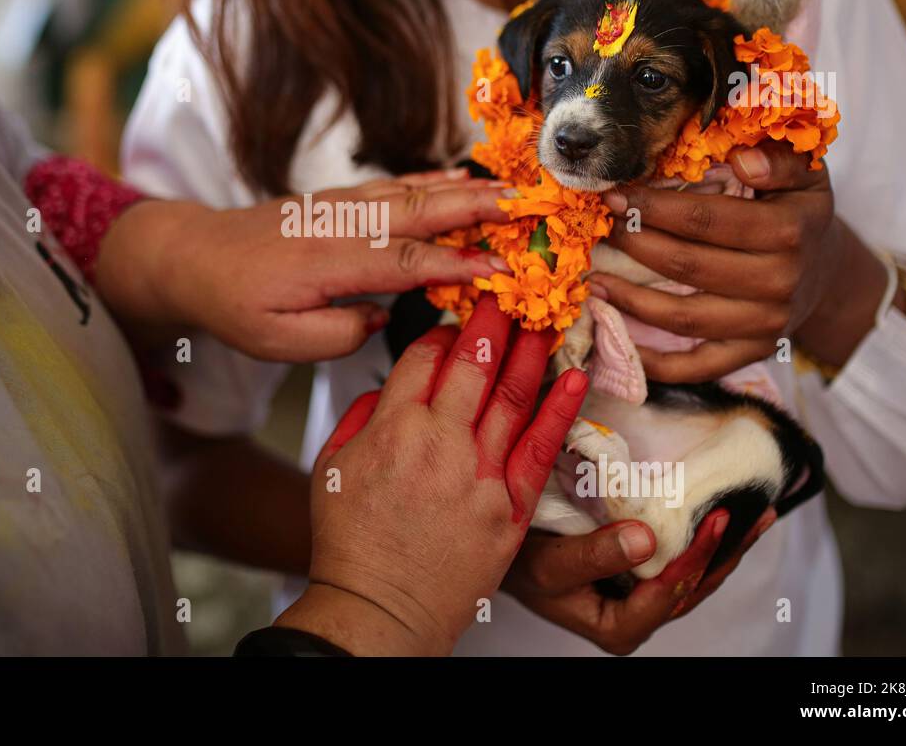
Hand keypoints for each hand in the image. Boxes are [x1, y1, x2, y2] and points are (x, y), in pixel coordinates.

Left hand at [98, 169, 509, 361]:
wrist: (195, 255)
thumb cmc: (234, 304)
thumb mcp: (276, 341)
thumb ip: (335, 334)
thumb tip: (381, 318)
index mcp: (325, 262)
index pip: (402, 262)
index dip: (453, 265)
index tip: (499, 268)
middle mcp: (337, 224)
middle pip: (416, 212)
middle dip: (474, 209)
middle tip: (525, 206)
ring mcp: (338, 206)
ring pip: (408, 193)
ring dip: (460, 191)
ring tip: (507, 189)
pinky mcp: (337, 199)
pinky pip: (390, 186)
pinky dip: (428, 180)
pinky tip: (456, 179)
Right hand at [275, 295, 586, 655]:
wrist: (379, 607)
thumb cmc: (351, 543)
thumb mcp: (330, 467)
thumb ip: (359, 416)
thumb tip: (388, 386)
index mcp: (391, 428)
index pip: (423, 359)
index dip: (440, 335)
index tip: (452, 326)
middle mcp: (437, 442)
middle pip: (472, 364)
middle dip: (491, 324)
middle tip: (506, 299)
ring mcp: (478, 473)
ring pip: (511, 395)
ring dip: (529, 351)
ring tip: (543, 321)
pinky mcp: (509, 506)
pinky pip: (541, 447)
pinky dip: (561, 408)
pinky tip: (575, 377)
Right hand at [503, 508, 774, 655]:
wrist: (503, 556)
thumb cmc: (521, 564)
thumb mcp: (549, 564)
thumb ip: (594, 555)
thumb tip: (648, 540)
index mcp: (619, 626)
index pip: (669, 595)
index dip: (694, 560)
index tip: (714, 521)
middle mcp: (638, 616)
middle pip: (694, 587)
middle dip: (726, 552)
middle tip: (752, 514)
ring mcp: (643, 595)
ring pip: (696, 574)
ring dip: (727, 545)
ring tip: (757, 513)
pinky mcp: (643, 573)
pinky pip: (682, 558)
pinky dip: (708, 536)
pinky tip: (730, 514)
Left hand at [591, 141, 871, 381]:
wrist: (827, 267)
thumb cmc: (798, 209)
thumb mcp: (804, 172)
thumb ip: (779, 159)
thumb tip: (742, 160)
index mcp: (788, 231)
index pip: (705, 220)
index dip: (654, 208)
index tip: (615, 196)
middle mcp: (779, 282)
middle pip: (689, 266)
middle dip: (636, 245)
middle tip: (605, 228)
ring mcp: (766, 324)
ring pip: (685, 318)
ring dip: (631, 301)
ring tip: (595, 280)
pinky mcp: (752, 353)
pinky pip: (697, 366)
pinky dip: (653, 362)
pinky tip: (617, 336)